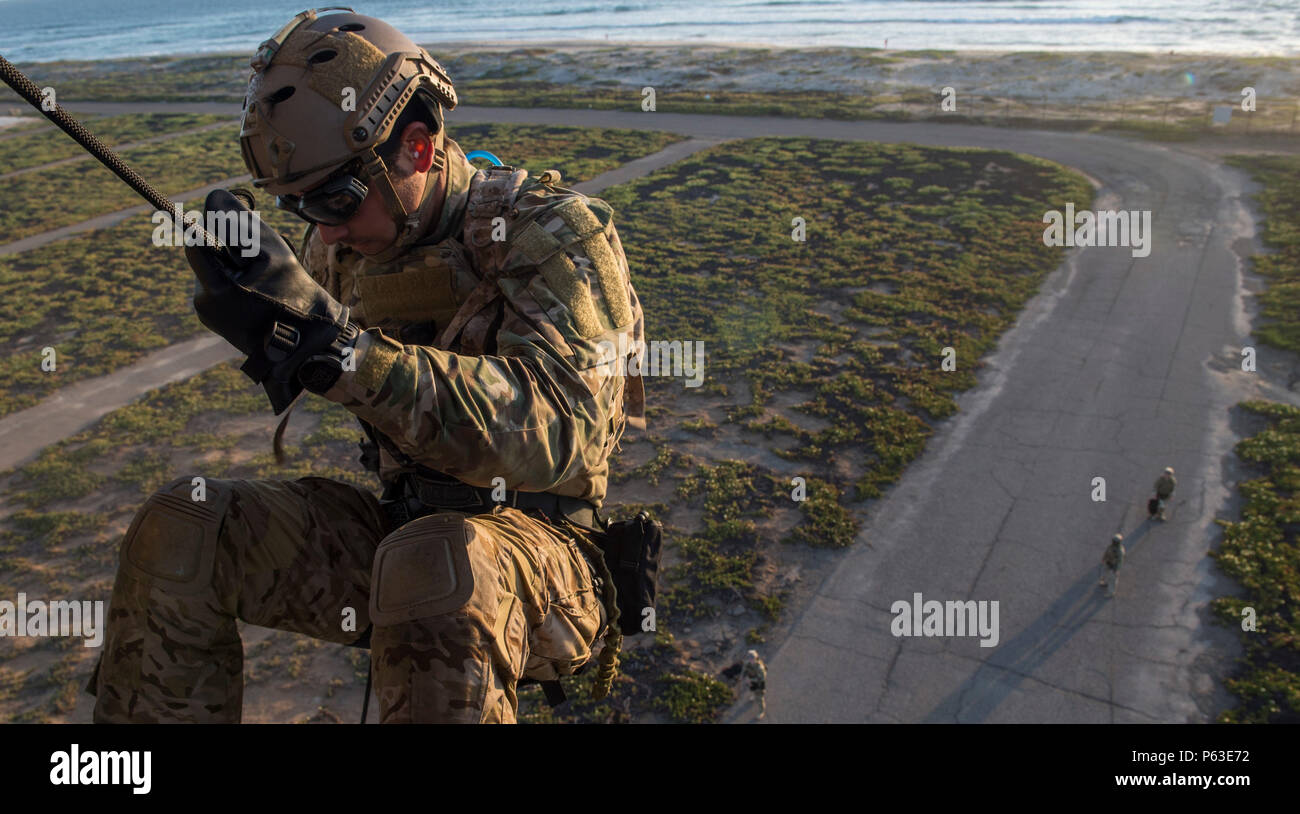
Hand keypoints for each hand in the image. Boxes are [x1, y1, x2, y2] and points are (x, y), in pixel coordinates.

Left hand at [186, 189, 352, 412]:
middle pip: (207, 258)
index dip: (213, 226)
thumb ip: (241, 225)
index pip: (196, 242)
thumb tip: (214, 197)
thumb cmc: (296, 297)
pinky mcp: (214, 322)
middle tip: (262, 262)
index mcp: (216, 288)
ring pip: (214, 273)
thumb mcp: (273, 253)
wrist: (307, 346)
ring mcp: (206, 315)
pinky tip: (259, 294)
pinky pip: (218, 290)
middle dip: (230, 252)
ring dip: (235, 268)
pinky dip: (235, 285)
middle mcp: (203, 302)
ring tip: (265, 281)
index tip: (230, 221)